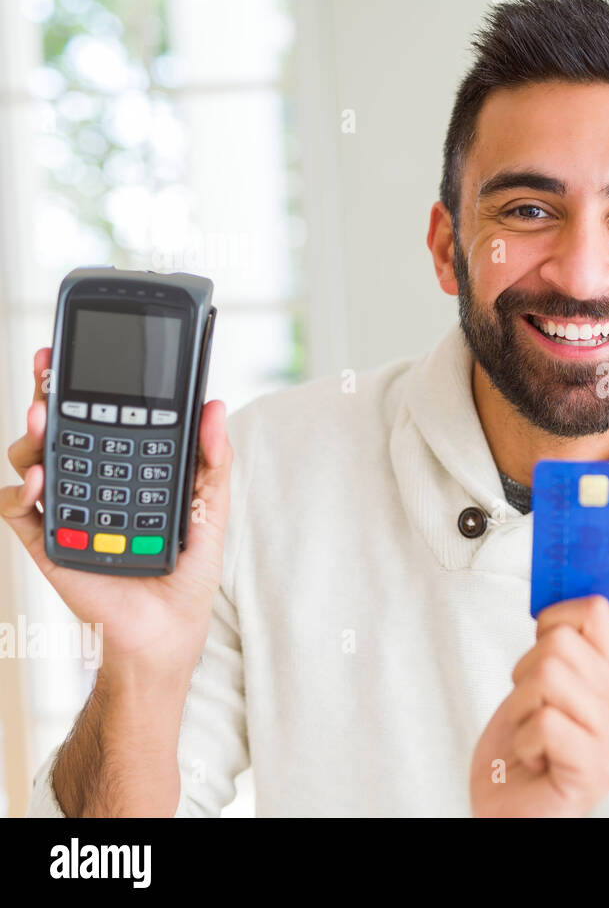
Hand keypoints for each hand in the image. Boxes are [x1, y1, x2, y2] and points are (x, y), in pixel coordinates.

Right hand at [1, 347, 233, 680]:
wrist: (166, 631)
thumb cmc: (187, 573)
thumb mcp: (209, 508)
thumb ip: (212, 460)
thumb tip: (214, 406)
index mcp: (125, 469)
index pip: (100, 416)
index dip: (86, 383)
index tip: (81, 352)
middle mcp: (88, 483)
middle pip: (58, 429)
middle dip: (47, 395)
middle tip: (49, 371)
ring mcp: (63, 510)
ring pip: (31, 458)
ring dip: (34, 436)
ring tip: (45, 418)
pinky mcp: (46, 542)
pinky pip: (17, 510)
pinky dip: (21, 491)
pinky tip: (40, 480)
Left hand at [469, 594, 608, 816]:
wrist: (509, 814)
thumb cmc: (520, 753)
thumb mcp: (539, 688)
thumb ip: (556, 649)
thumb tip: (553, 597)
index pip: (595, 612)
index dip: (554, 618)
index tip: (538, 648)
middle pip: (559, 643)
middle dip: (524, 676)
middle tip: (531, 712)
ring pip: (548, 676)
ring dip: (520, 709)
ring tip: (532, 736)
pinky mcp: (594, 770)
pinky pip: (544, 721)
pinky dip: (522, 741)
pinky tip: (534, 759)